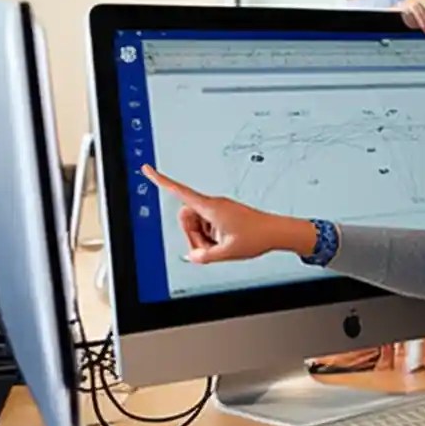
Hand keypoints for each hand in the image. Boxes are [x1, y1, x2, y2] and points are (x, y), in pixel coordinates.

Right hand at [141, 165, 314, 262]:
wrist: (277, 232)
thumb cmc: (257, 236)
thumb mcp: (227, 252)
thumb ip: (204, 256)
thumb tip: (193, 255)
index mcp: (211, 207)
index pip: (180, 191)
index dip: (161, 181)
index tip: (147, 170)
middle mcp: (213, 205)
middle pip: (186, 216)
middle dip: (192, 234)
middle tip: (210, 245)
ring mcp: (218, 210)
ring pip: (196, 224)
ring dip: (202, 237)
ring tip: (222, 244)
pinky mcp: (223, 215)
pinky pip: (206, 226)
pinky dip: (210, 237)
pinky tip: (226, 242)